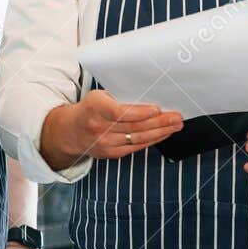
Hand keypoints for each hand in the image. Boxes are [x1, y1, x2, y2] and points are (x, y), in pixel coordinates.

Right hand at [41, 90, 182, 167]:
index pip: (119, 112)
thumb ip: (119, 98)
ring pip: (138, 138)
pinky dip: (153, 140)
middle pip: (134, 126)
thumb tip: (149, 95)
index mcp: (95, 108)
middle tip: (176, 117)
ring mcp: (105, 143)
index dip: (140, 112)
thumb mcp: (98, 96)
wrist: (70, 132)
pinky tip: (164, 134)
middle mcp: (99, 127)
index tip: (157, 109)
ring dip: (161, 132)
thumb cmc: (90, 109)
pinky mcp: (112, 153)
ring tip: (176, 125)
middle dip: (159, 122)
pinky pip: (136, 146)